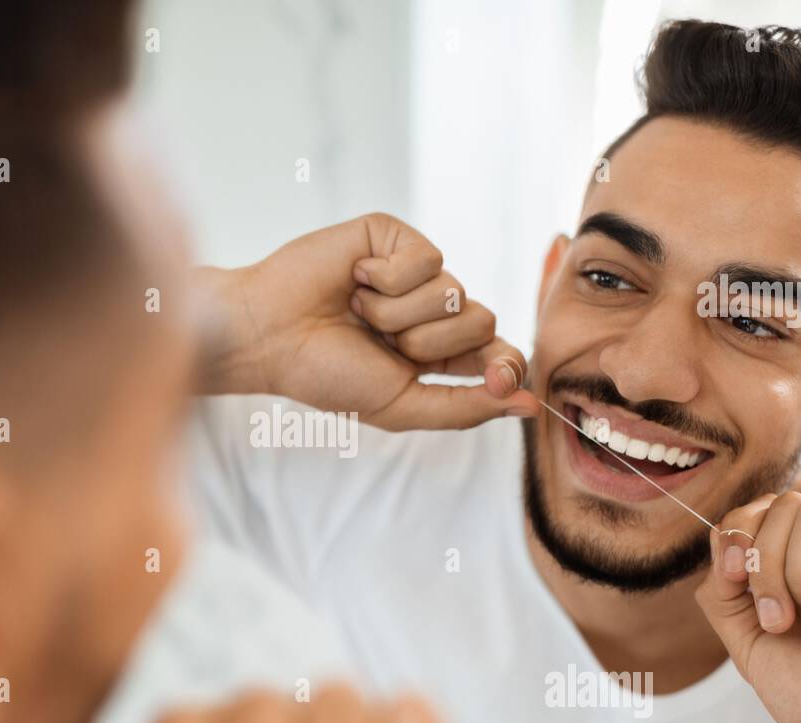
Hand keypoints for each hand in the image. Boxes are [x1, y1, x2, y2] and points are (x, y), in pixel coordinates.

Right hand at [198, 212, 537, 429]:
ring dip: (399, 312)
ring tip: (358, 311)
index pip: (498, 353)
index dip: (506, 364)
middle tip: (380, 341)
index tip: (500, 377)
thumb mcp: (401, 406)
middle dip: (429, 342)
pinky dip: (387, 278)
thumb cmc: (326, 374)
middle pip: (483, 322)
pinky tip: (355, 278)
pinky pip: (428, 258)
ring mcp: (414, 272)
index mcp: (435, 355)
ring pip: (456, 292)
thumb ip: (467, 407)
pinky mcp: (396, 237)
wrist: (269, 334)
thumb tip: (531, 406)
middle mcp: (431, 311)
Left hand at [695, 490, 800, 722]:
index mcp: (784, 570)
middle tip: (779, 618)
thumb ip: (723, 596)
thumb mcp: (747, 646)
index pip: (751, 512)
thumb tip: (719, 547)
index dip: (733, 533)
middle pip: (777, 504)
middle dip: (763, 559)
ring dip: (798, 568)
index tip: (734, 578)